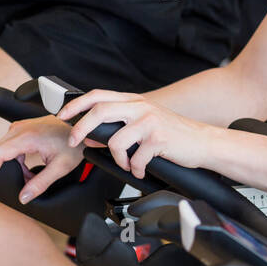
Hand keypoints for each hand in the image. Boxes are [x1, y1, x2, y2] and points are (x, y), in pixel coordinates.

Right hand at [0, 116, 84, 202]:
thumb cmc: (74, 141)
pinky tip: (24, 176)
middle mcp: (18, 130)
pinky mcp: (22, 133)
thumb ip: (41, 182)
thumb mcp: (62, 166)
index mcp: (25, 136)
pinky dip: (11, 165)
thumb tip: (23, 198)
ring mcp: (19, 130)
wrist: (83, 125)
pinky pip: (8, 150)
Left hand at [59, 89, 215, 178]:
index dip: (77, 104)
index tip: (63, 115)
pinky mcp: (158, 139)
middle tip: (75, 141)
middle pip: (100, 111)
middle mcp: (141, 107)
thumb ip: (119, 124)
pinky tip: (143, 169)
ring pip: (116, 140)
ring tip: (127, 164)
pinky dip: (136, 169)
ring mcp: (150, 122)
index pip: (98, 96)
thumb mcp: (143, 123)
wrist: (203, 142)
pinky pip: (135, 159)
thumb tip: (89, 134)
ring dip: (117, 159)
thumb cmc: (173, 134)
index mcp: (134, 101)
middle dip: (81, 127)